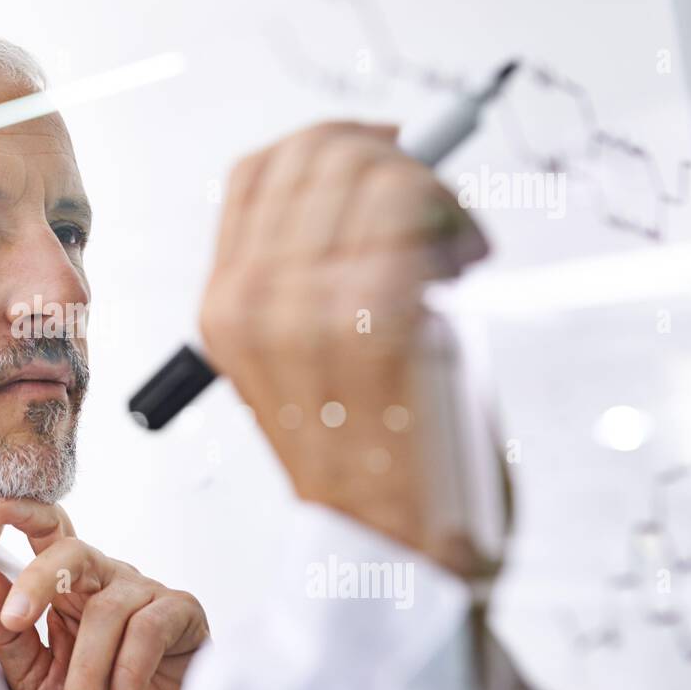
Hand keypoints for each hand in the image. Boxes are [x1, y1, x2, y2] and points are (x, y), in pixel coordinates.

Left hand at [0, 497, 209, 689]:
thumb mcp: (35, 681)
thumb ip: (8, 635)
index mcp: (69, 588)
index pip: (47, 535)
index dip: (22, 512)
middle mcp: (107, 579)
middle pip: (72, 552)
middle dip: (38, 581)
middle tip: (15, 620)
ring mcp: (146, 592)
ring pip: (107, 610)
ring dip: (87, 672)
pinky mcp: (183, 612)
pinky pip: (148, 630)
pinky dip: (127, 675)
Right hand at [198, 122, 488, 574]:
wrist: (385, 548)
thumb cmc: (360, 451)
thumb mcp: (294, 356)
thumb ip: (305, 270)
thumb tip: (371, 170)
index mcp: (222, 306)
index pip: (259, 169)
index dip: (331, 141)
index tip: (389, 153)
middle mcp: (250, 301)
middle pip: (316, 154)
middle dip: (394, 158)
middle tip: (438, 205)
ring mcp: (306, 310)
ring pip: (372, 171)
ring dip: (433, 190)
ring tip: (456, 245)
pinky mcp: (377, 322)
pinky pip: (413, 212)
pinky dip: (454, 220)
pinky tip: (468, 262)